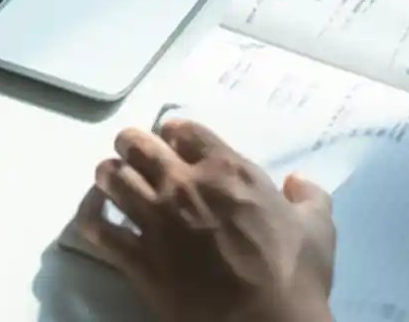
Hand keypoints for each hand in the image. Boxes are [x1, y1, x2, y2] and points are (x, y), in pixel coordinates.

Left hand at [75, 120, 336, 321]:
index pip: (186, 131)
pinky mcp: (138, 258)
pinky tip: (94, 211)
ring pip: (113, 179)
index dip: (175, 132)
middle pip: (140, 146)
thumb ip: (310, 197)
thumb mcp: (318, 229)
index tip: (172, 138)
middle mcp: (185, 186)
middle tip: (133, 150)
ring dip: (110, 174)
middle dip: (132, 144)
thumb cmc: (295, 277)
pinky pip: (96, 228)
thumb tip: (300, 181)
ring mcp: (157, 221)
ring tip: (111, 176)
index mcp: (229, 171)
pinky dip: (90, 214)